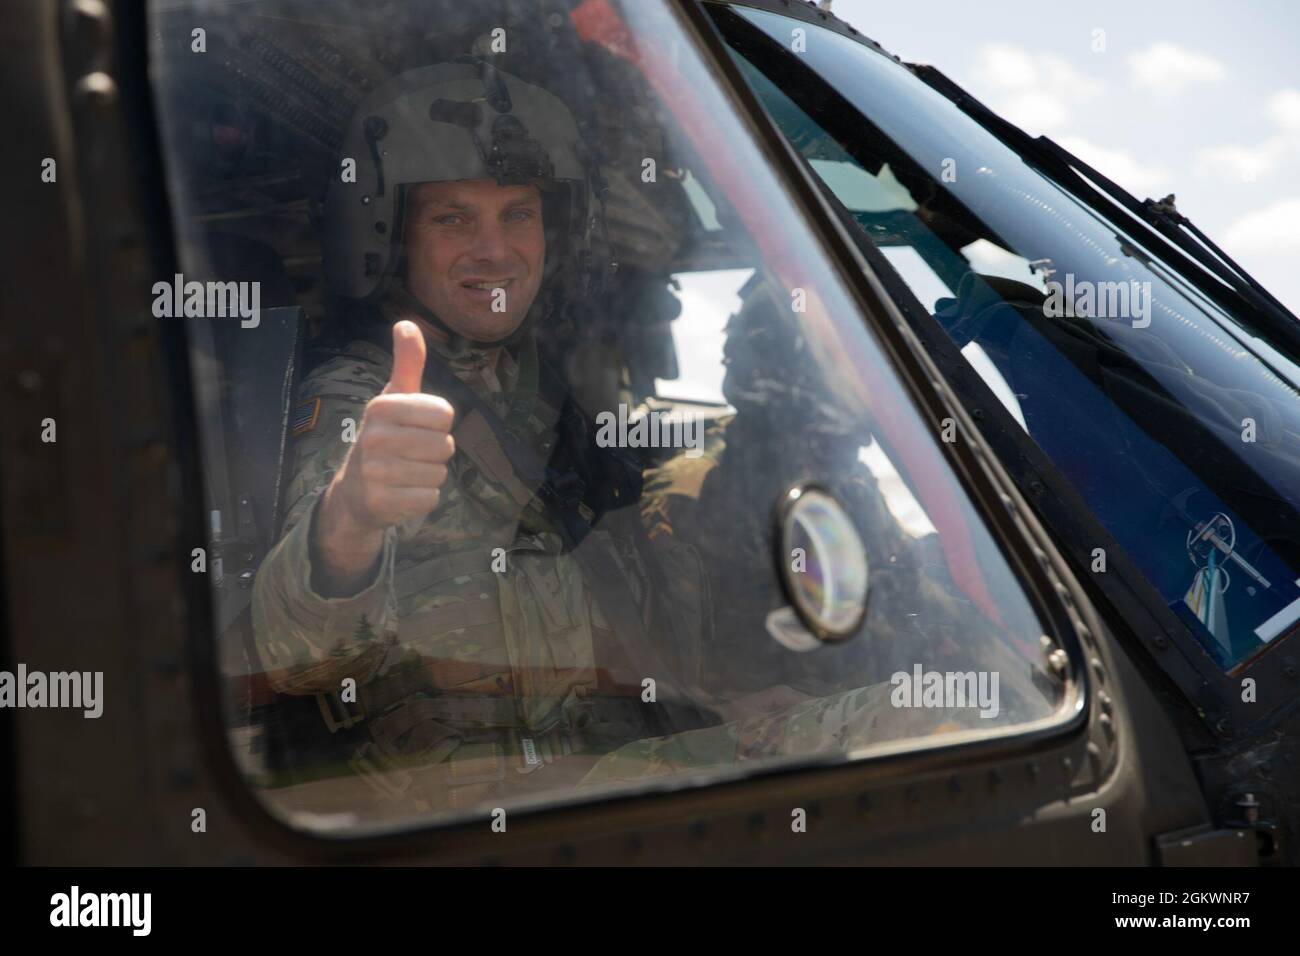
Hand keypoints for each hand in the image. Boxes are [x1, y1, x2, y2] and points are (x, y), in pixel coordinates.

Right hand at [313, 321, 454, 592]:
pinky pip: (431, 498)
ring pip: (440, 473)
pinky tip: (403, 492)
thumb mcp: (394, 398)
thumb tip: (406, 323)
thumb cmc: (384, 437)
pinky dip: (423, 498)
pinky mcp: (382, 502)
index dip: (439, 423)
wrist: (355, 491)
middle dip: (436, 451)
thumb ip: (407, 363)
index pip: (445, 413)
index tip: (416, 426)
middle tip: (411, 453)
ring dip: (430, 475)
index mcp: (382, 407)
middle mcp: (374, 437)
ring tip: (406, 472)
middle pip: (445, 445)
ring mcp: (375, 472)